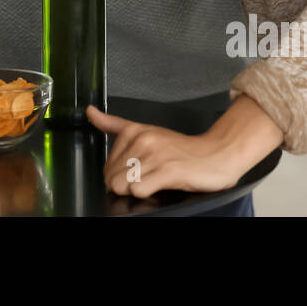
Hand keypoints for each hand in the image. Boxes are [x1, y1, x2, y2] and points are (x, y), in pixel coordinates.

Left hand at [87, 106, 244, 195]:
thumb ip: (114, 125)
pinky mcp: (167, 171)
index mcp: (134, 131)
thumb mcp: (146, 131)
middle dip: (127, 185)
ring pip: (123, 186)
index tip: (138, 170)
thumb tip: (90, 112)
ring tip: (155, 181)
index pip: (106, 166)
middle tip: (148, 177)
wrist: (216, 155)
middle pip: (112, 178)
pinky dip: (147, 194)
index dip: (120, 175)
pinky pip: (139, 191)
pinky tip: (160, 186)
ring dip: (138, 190)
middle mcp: (143, 140)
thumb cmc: (181, 149)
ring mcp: (155, 155)